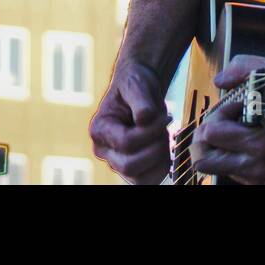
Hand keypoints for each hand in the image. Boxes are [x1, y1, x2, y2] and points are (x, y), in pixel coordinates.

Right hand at [89, 61, 171, 183]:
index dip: (150, 132)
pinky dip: (162, 167)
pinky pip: (148, 180)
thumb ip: (140, 100)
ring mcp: (116, 162)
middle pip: (129, 166)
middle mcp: (103, 150)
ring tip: (164, 136)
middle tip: (165, 129)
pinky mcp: (132, 170)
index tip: (166, 116)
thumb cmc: (135, 84)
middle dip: (155, 149)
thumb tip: (144, 119)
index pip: (126, 142)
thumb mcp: (136, 84)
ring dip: (159, 159)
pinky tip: (165, 147)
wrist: (139, 91)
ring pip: (140, 179)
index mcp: (99, 129)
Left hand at [191, 53, 264, 184]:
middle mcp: (258, 163)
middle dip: (207, 138)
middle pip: (205, 160)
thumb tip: (219, 80)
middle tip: (220, 123)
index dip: (219, 114)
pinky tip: (245, 142)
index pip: (211, 134)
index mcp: (259, 140)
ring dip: (218, 149)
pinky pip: (234, 173)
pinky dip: (232, 158)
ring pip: (216, 168)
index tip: (235, 106)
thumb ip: (239, 70)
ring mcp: (262, 174)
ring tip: (236, 131)